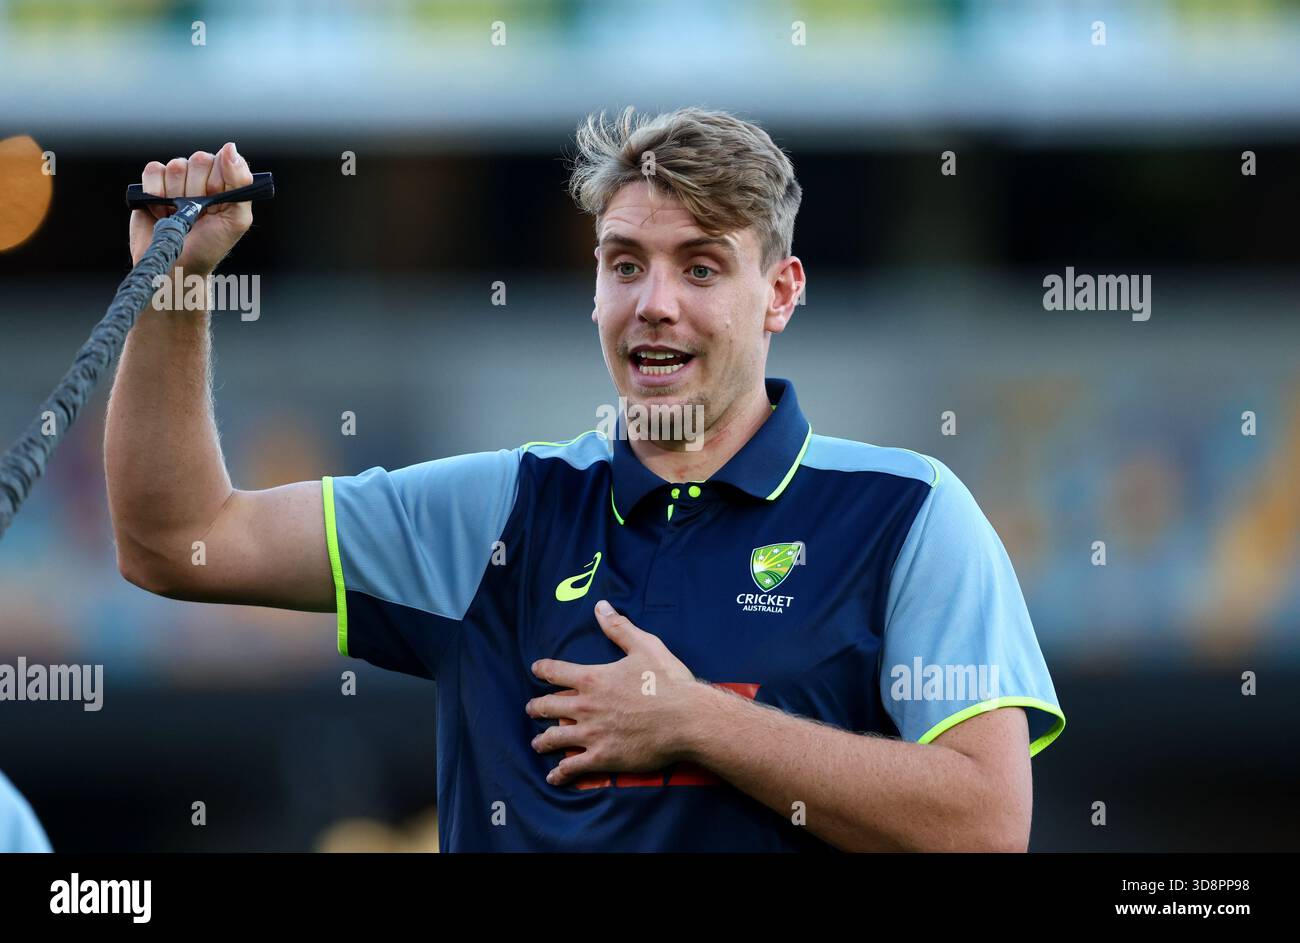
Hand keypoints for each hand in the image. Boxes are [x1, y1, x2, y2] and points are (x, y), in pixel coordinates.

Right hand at [128, 142, 254, 276]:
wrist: (176, 267)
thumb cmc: (209, 246)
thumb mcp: (236, 220)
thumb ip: (240, 183)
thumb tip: (230, 147)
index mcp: (226, 184)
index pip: (224, 160)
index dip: (218, 182)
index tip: (215, 203)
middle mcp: (202, 177)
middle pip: (199, 160)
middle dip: (197, 191)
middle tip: (197, 213)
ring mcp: (177, 179)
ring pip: (176, 166)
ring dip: (176, 195)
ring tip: (179, 215)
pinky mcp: (152, 184)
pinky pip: (153, 171)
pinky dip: (156, 193)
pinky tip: (162, 211)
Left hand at [527, 600, 701, 785]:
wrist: (686, 719)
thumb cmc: (668, 681)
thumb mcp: (645, 646)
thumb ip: (618, 627)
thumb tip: (601, 606)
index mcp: (593, 679)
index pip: (555, 672)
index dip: (542, 670)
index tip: (536, 670)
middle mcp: (586, 706)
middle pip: (547, 706)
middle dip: (536, 708)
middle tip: (531, 709)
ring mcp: (592, 734)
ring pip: (553, 738)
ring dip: (542, 741)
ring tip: (537, 743)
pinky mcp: (602, 757)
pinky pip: (572, 767)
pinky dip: (560, 773)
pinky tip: (554, 776)